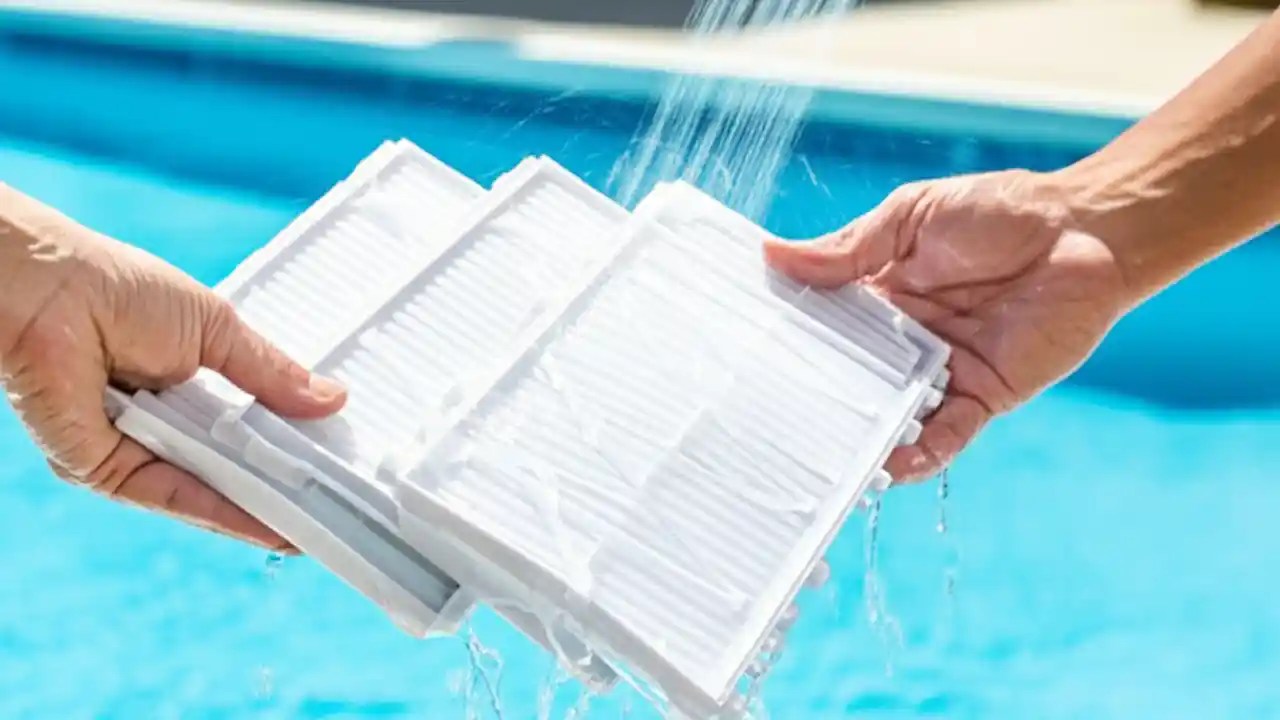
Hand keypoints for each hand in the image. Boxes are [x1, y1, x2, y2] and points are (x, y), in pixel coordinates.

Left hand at [0, 187, 345, 550]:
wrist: (45, 287)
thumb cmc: (117, 288)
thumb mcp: (217, 330)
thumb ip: (270, 374)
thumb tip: (332, 401)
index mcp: (185, 385)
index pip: (247, 428)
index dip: (290, 447)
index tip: (336, 465)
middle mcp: (160, 425)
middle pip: (232, 468)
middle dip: (286, 489)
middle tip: (342, 509)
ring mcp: (134, 452)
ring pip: (209, 492)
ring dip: (265, 509)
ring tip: (323, 525)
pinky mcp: (106, 471)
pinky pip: (175, 498)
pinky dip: (225, 513)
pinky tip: (273, 525)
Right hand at [766, 170, 1130, 482]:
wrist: (1087, 230)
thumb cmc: (1000, 210)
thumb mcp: (910, 216)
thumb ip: (849, 247)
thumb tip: (773, 255)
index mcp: (876, 295)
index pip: (820, 327)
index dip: (786, 342)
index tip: (741, 359)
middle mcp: (901, 341)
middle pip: (847, 380)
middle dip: (814, 401)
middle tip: (765, 424)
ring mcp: (939, 373)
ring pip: (888, 416)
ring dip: (859, 439)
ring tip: (820, 461)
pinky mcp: (980, 397)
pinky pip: (943, 437)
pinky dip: (917, 456)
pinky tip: (888, 469)